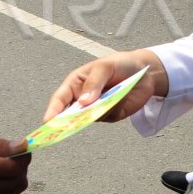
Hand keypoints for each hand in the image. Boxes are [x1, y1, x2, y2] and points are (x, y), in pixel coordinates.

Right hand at [44, 50, 166, 122]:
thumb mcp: (105, 67)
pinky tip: (118, 99)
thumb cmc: (119, 64)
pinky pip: (107, 117)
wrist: (144, 72)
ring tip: (97, 108)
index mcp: (76, 83)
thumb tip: (83, 102)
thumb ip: (94, 83)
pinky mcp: (110, 114)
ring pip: (89, 118)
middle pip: (70, 114)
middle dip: (66, 122)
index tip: (48, 121)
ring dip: (90, 116)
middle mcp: (83, 98)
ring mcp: (96, 108)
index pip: (60, 99)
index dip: (53, 110)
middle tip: (62, 130)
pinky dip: (110, 110)